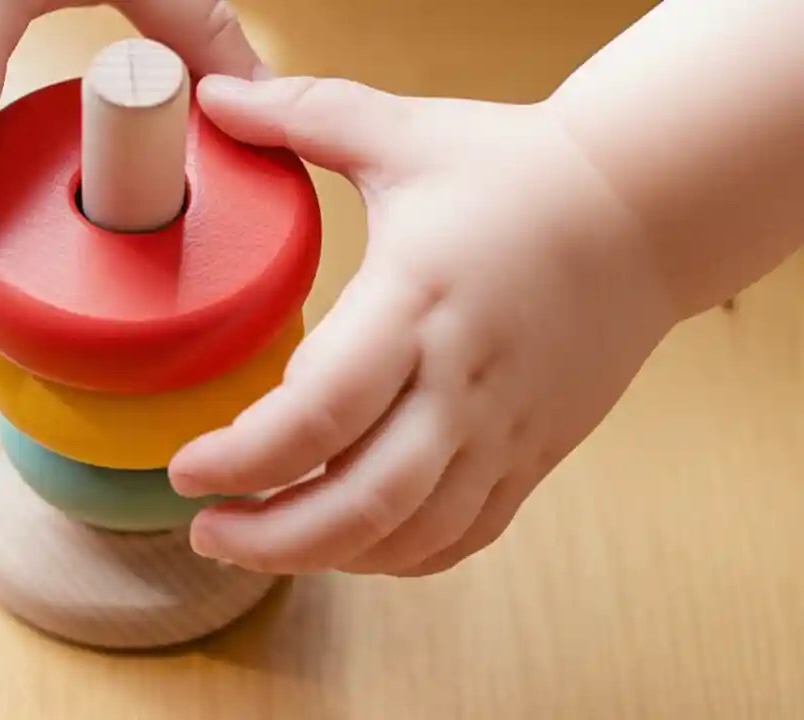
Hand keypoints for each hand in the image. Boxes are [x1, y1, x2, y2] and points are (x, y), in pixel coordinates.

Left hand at [168, 76, 679, 575]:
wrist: (645, 208)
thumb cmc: (517, 171)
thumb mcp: (406, 133)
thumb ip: (302, 114)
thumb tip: (214, 95)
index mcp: (417, 301)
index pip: (321, 411)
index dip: (244, 458)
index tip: (186, 468)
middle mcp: (462, 382)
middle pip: (362, 502)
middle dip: (270, 538)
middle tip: (205, 530)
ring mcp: (504, 430)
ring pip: (409, 535)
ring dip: (324, 555)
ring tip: (257, 542)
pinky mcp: (533, 455)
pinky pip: (462, 536)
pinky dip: (396, 556)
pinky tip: (346, 542)